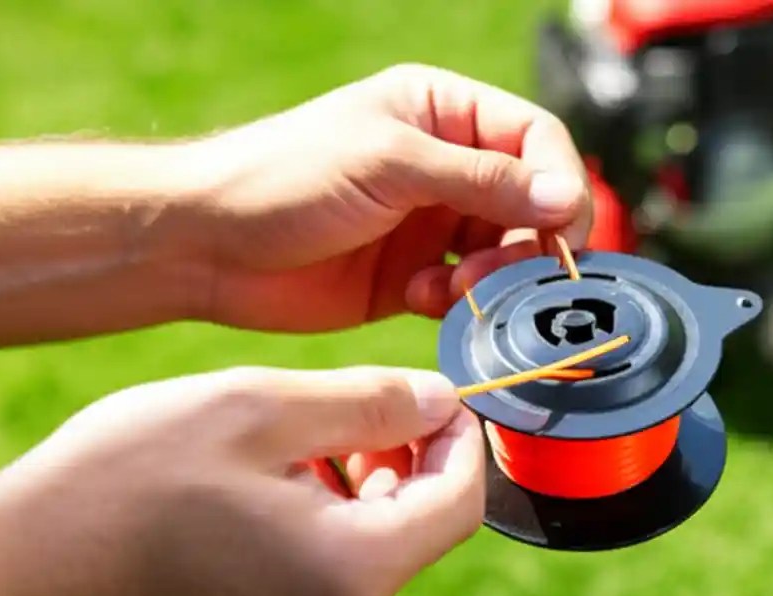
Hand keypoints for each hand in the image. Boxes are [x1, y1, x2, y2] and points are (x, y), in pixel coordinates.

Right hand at [0, 366, 482, 595]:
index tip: (435, 392)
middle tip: (358, 405)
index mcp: (350, 571)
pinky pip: (337, 572)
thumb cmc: (127, 480)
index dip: (462, 438)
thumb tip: (442, 399)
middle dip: (408, 456)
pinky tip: (276, 481)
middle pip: (423, 525)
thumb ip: (369, 401)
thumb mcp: (257, 409)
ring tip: (301, 439)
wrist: (24, 568)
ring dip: (363, 482)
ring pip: (379, 544)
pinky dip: (329, 518)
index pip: (462, 501)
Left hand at [184, 63, 592, 329]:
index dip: (558, 183)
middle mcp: (447, 165)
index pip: (536, 139)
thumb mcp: (389, 164)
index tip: (559, 227)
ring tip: (458, 291)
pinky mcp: (416, 277)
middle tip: (500, 273)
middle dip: (527, 243)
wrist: (207, 246)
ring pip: (506, 255)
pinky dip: (462, 306)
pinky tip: (420, 302)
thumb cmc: (284, 178)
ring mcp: (433, 224)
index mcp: (442, 112)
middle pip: (532, 204)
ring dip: (495, 279)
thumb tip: (565, 197)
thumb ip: (481, 179)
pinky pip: (470, 295)